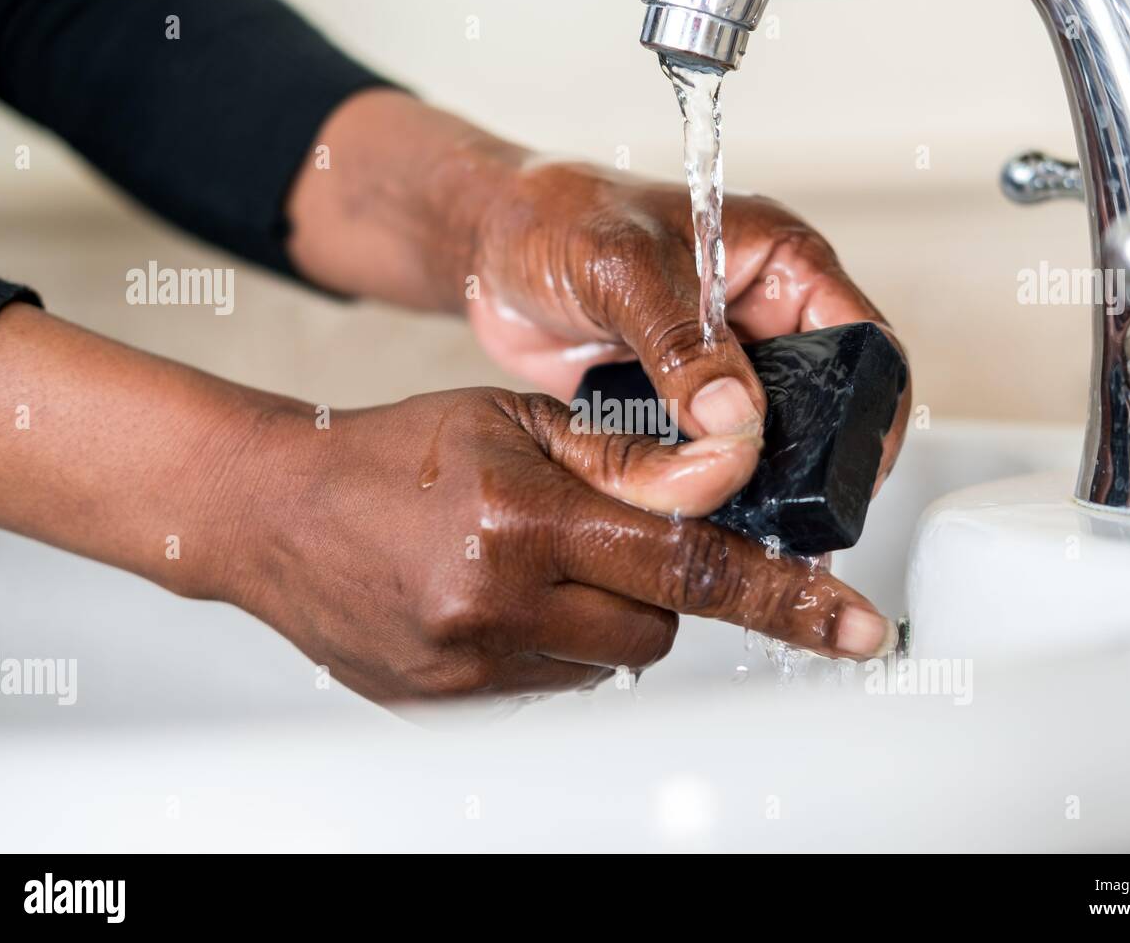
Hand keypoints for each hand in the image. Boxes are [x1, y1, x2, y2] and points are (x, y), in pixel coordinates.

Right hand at [230, 388, 897, 702]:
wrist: (272, 512)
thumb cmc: (392, 453)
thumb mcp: (513, 421)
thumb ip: (626, 458)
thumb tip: (722, 482)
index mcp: (523, 517)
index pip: (691, 565)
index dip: (786, 599)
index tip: (857, 629)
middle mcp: (499, 603)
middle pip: (660, 626)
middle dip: (659, 587)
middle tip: (599, 539)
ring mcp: (472, 667)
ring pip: (612, 663)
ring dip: (602, 617)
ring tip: (530, 564)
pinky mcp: (450, 707)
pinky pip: (554, 687)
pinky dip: (553, 647)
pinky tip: (497, 599)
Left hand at [468, 162, 909, 468]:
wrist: (485, 252)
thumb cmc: (555, 218)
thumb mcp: (623, 268)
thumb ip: (682, 344)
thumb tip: (737, 421)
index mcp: (779, 263)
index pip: (864, 342)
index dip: (873, 409)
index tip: (855, 471)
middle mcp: (759, 319)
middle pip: (822, 406)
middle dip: (810, 459)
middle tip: (794, 511)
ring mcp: (717, 368)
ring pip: (762, 443)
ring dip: (750, 480)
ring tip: (740, 520)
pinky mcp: (674, 408)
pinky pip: (704, 460)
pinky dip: (698, 487)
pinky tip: (687, 510)